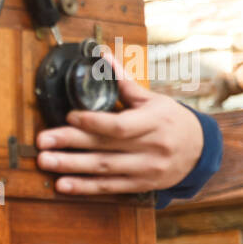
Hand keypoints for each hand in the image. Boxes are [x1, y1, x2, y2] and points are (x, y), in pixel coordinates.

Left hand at [34, 55, 203, 194]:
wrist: (200, 151)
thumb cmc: (171, 120)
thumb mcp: (153, 99)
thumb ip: (124, 82)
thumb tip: (102, 55)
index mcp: (153, 122)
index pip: (120, 125)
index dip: (93, 121)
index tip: (69, 116)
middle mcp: (150, 147)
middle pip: (105, 146)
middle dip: (70, 143)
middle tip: (42, 142)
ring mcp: (145, 169)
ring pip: (103, 169)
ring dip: (71, 166)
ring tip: (45, 161)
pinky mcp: (140, 185)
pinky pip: (109, 187)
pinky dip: (84, 187)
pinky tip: (62, 185)